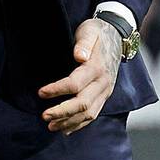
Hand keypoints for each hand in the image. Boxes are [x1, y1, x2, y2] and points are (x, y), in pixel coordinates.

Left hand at [38, 17, 122, 133]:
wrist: (118, 37)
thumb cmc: (98, 33)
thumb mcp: (90, 31)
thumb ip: (84, 43)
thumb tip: (79, 55)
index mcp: (97, 67)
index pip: (76, 84)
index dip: (57, 90)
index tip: (41, 92)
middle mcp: (103, 83)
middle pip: (82, 103)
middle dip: (62, 112)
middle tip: (44, 116)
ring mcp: (105, 91)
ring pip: (89, 113)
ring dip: (69, 122)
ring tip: (51, 126)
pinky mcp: (104, 96)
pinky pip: (94, 114)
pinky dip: (79, 124)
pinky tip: (65, 129)